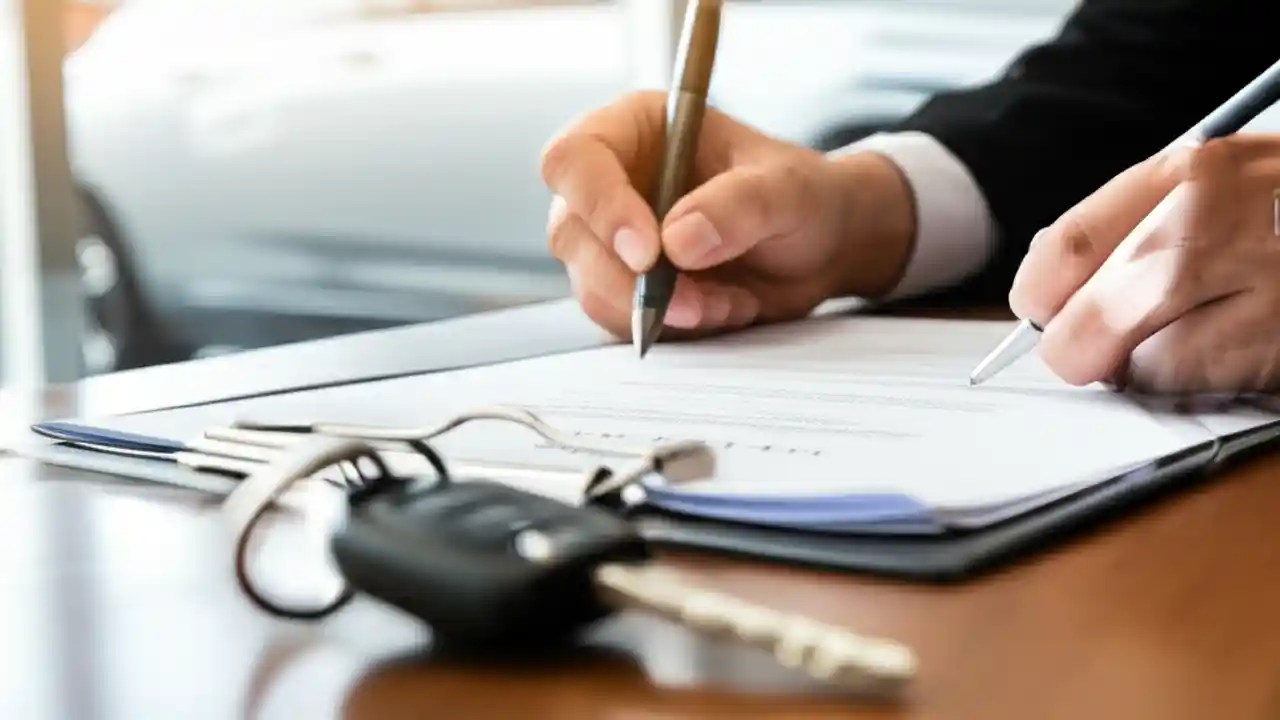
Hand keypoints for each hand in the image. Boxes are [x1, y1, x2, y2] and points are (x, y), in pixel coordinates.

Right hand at [539, 91, 914, 339]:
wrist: (818, 249)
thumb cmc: (801, 197)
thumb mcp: (788, 189)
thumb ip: (740, 204)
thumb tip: (677, 241)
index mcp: (634, 129)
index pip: (575, 160)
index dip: (599, 206)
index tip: (648, 253)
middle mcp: (610, 182)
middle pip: (572, 234)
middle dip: (631, 281)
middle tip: (696, 303)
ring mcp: (609, 240)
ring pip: (591, 287)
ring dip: (659, 310)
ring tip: (729, 301)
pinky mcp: (623, 289)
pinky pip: (620, 321)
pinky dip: (671, 329)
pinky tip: (721, 309)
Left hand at [1009, 134, 1279, 392]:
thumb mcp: (1222, 186)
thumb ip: (1138, 226)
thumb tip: (1054, 300)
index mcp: (1191, 170)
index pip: (1064, 248)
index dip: (1039, 299)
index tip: (1043, 314)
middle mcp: (1216, 223)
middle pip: (1088, 324)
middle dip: (1077, 353)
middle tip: (1087, 355)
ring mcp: (1261, 286)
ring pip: (1141, 368)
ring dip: (1141, 371)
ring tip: (1179, 341)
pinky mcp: (1278, 340)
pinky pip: (1201, 387)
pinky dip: (1195, 384)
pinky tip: (1226, 354)